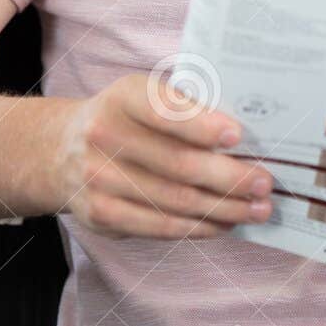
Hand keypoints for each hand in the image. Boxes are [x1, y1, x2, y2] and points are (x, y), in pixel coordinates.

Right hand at [58, 73, 273, 238]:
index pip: (164, 111)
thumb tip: (244, 141)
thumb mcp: (144, 97)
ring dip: (224, 209)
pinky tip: (224, 224)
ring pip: (175, 201)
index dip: (201, 125)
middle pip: (178, 164)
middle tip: (264, 184)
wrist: (60, 151)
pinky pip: (160, 227)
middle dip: (230, 178)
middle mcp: (105, 137)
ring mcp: (99, 179)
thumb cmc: (125, 120)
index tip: (237, 136)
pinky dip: (199, 228)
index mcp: (123, 97)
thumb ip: (185, 110)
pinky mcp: (101, 215)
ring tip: (257, 209)